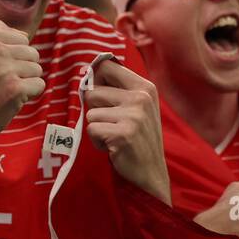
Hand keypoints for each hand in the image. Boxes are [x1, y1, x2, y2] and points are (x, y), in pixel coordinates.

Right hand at [0, 21, 44, 156]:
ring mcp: (4, 68)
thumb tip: (22, 31)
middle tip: (0, 82)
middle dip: (23, 69)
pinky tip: (10, 100)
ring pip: (37, 69)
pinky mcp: (14, 88)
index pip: (22, 38)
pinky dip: (29, 95)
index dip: (14, 56)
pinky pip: (39, 85)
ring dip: (25, 82)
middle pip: (33, 53)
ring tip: (4, 90)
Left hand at [85, 58, 169, 204]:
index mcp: (145, 87)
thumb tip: (87, 71)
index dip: (95, 78)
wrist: (151, 172)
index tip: (98, 91)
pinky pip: (91, 129)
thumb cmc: (138, 137)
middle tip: (113, 125)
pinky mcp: (123, 133)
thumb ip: (116, 89)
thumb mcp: (136, 107)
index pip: (107, 66)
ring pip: (90, 113)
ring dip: (97, 128)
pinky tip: (113, 146)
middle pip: (93, 92)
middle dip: (96, 111)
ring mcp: (134, 115)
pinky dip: (96, 141)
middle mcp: (141, 98)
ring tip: (114, 136)